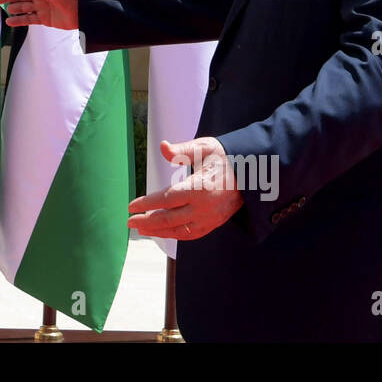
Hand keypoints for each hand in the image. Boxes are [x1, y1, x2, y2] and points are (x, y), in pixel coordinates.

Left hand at [127, 138, 243, 238]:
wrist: (252, 172)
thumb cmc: (224, 156)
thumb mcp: (204, 147)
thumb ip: (182, 149)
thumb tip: (163, 146)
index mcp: (200, 187)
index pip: (166, 199)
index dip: (146, 204)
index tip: (131, 206)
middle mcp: (205, 207)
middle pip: (169, 218)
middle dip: (147, 221)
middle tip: (129, 221)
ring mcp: (210, 218)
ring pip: (179, 231)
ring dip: (158, 231)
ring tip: (142, 229)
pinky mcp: (215, 223)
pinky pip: (192, 234)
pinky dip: (175, 235)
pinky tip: (163, 232)